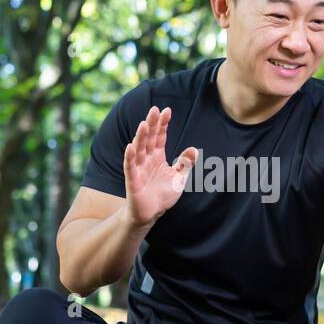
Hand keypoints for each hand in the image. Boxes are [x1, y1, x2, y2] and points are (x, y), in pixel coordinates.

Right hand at [123, 106, 198, 226]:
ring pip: (139, 150)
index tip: (167, 110)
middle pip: (149, 139)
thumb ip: (185, 164)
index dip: (163, 124)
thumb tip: (194, 149)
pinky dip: (130, 157)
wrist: (152, 214)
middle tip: (154, 109)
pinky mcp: (132, 180)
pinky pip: (130, 167)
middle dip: (152, 125)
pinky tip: (130, 146)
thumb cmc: (163, 195)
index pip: (160, 137)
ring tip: (144, 124)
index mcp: (157, 157)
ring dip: (141, 137)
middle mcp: (147, 159)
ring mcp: (139, 169)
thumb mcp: (179, 178)